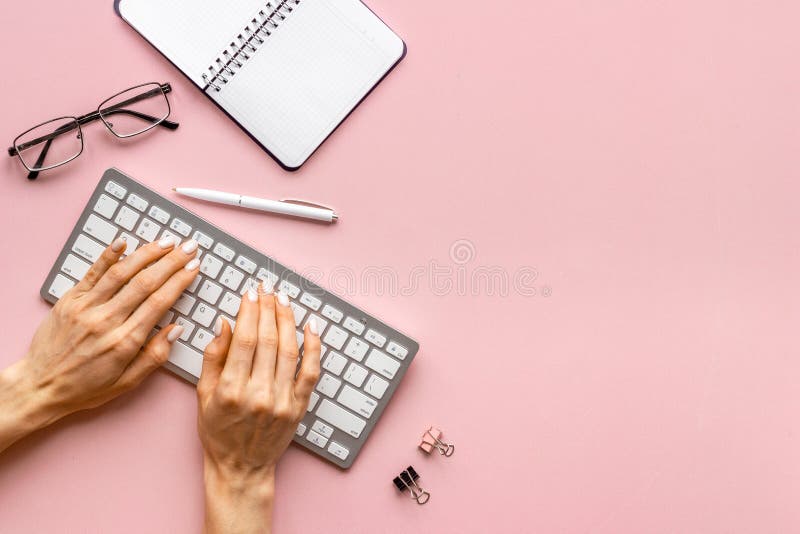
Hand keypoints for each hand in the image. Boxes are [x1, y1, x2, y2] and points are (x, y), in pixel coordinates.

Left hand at [0, 235, 199, 451]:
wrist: (39, 387)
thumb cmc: (84, 388)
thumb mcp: (127, 383)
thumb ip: (154, 356)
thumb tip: (176, 329)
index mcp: (124, 342)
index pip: (159, 302)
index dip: (180, 281)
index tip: (194, 267)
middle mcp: (105, 321)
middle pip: (145, 282)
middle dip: (171, 261)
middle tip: (188, 248)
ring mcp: (85, 308)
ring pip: (121, 273)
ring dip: (147, 253)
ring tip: (166, 242)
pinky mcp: (70, 300)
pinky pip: (92, 273)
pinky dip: (108, 256)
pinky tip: (123, 242)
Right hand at [197, 283, 320, 533]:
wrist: (240, 468)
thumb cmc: (218, 432)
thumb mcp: (202, 395)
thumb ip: (213, 357)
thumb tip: (225, 323)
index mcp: (230, 390)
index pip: (244, 339)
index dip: (249, 311)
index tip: (250, 293)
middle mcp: (258, 394)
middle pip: (268, 340)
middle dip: (267, 308)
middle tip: (267, 288)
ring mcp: (282, 401)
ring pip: (290, 351)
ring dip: (288, 320)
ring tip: (283, 300)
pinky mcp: (299, 407)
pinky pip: (311, 371)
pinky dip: (314, 347)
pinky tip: (311, 326)